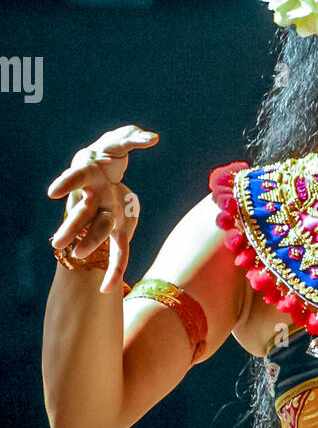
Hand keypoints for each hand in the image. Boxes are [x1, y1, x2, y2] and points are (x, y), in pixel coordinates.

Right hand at [47, 125, 158, 292]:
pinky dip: (115, 269)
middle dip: (75, 228)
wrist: (105, 169)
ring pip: (96, 233)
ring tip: (75, 260)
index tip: (53, 192)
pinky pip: (119, 251)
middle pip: (85, 215)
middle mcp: (98, 200)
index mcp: (93, 178)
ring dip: (88, 246)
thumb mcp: (120, 141)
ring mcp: (107, 216)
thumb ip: (134, 138)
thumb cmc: (110, 156)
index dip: (67, 184)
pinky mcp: (121, 226)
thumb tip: (154, 137)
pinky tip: (109, 291)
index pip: (78, 179)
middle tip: (60, 243)